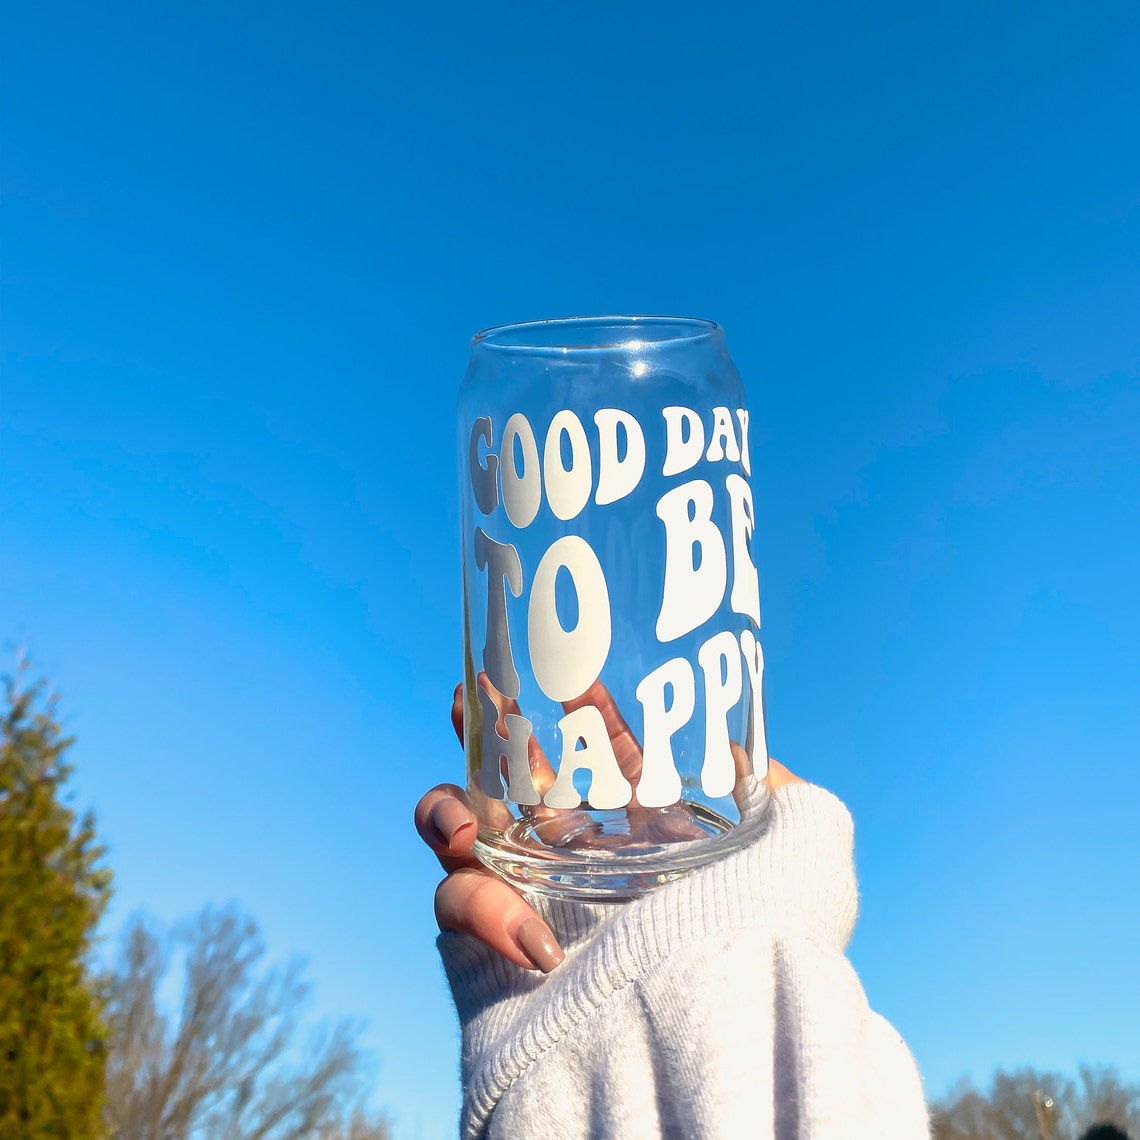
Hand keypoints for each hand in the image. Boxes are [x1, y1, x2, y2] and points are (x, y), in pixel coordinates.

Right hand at [414, 682, 802, 971]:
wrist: (698, 1049)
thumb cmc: (755, 946)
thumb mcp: (804, 855)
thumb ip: (783, 794)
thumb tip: (748, 753)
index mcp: (641, 838)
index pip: (603, 760)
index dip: (586, 713)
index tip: (575, 677)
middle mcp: (578, 862)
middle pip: (511, 777)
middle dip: (484, 732)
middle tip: (474, 701)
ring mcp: (526, 899)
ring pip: (456, 828)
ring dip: (449, 811)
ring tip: (466, 828)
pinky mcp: (482, 950)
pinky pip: (454, 901)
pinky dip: (484, 909)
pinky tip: (538, 945)